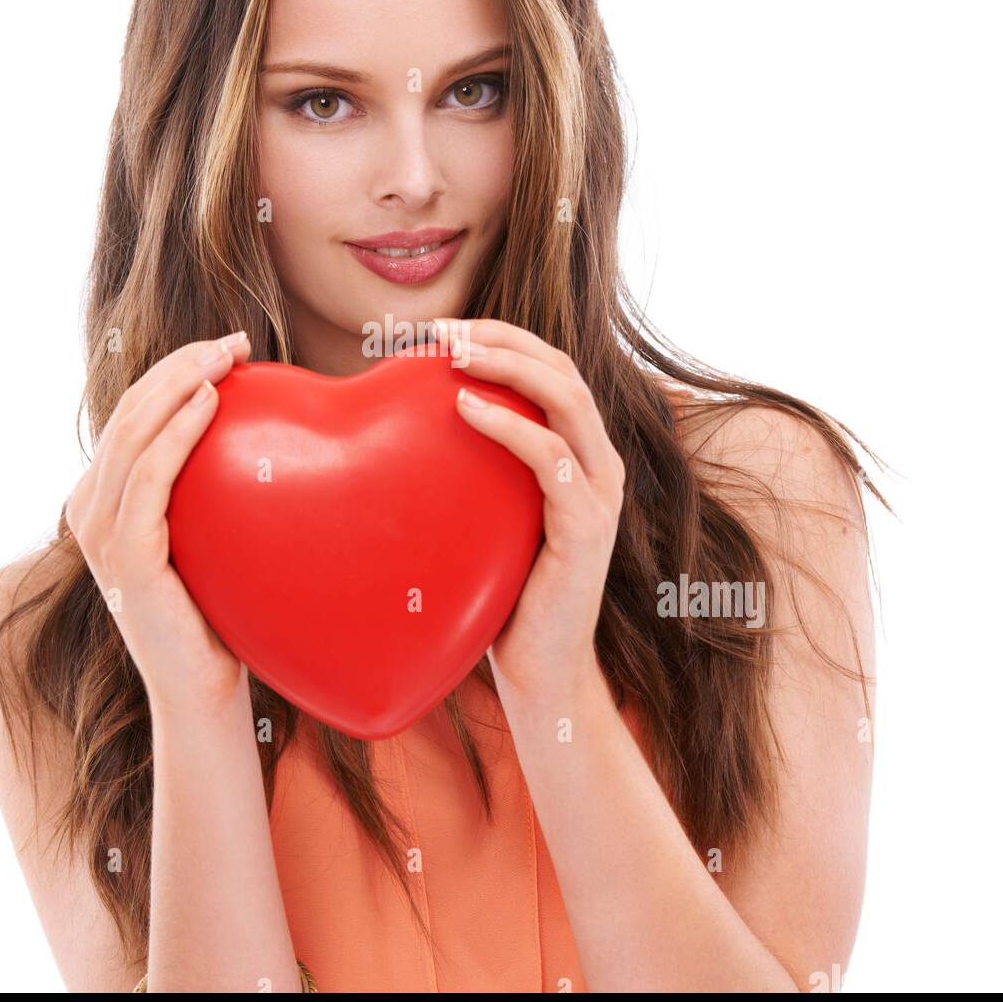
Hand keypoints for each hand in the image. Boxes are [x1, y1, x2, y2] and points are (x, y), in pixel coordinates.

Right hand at [64, 330, 251, 710]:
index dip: (175, 369)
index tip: (228, 348)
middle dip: (182, 365)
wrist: (207, 692)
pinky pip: (150, 480)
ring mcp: (101, 535)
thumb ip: (204, 483)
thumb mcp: (205, 532)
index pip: (132, 412)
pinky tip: (211, 403)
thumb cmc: (216, 610)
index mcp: (101, 498)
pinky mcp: (126, 560)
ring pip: (134, 434)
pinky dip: (177, 434)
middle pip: (131, 412)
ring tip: (224, 357)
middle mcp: (90, 510)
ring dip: (180, 384)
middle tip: (233, 343)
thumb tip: (254, 425)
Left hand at [434, 317, 625, 697]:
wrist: (540, 672)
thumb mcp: (488, 516)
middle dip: (501, 338)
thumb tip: (401, 430)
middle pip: (561, 369)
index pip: (551, 369)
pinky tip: (464, 409)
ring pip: (565, 399)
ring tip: (452, 353)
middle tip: (441, 332)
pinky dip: (510, 426)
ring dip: (507, 365)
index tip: (442, 329)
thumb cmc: (503, 593)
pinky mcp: (587, 527)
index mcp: (579, 453)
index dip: (502, 337)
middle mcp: (600, 464)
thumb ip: (473, 471)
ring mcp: (600, 494)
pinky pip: (552, 459)